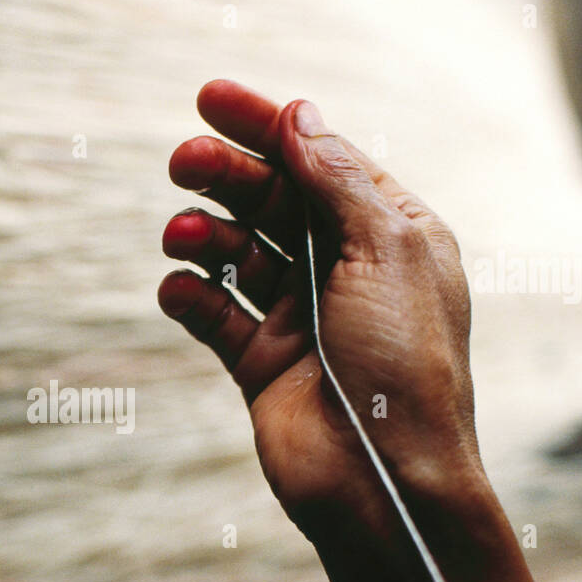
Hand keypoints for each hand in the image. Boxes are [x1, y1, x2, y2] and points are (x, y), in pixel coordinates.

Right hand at [159, 80, 481, 532]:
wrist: (382, 482)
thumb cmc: (403, 368)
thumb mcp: (385, 252)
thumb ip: (337, 181)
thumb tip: (301, 118)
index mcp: (390, 237)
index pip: (321, 162)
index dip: (268, 127)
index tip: (211, 99)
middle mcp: (344, 273)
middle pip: (273, 203)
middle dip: (227, 176)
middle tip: (182, 160)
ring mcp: (301, 319)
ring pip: (239, 255)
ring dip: (206, 237)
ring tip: (181, 236)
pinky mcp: (261, 364)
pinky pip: (215, 315)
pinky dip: (191, 296)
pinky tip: (178, 288)